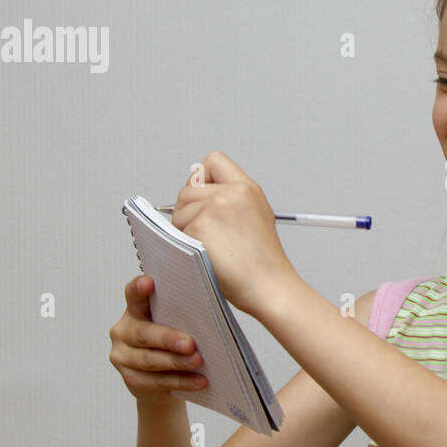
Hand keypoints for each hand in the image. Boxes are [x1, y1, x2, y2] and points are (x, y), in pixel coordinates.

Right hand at [108, 274, 205, 402]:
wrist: (161, 380)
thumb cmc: (173, 342)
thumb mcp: (173, 323)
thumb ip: (180, 314)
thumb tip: (208, 310)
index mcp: (134, 310)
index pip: (132, 295)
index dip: (138, 288)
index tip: (150, 281)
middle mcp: (123, 331)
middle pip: (144, 333)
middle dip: (168, 339)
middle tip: (191, 343)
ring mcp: (122, 357)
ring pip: (150, 360)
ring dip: (177, 362)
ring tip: (198, 361)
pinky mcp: (131, 380)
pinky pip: (156, 382)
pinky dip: (181, 381)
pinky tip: (199, 381)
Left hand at [169, 150, 295, 317]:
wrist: (269, 286)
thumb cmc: (261, 261)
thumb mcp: (255, 216)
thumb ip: (229, 197)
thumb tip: (195, 188)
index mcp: (247, 187)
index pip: (213, 161)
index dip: (203, 178)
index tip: (208, 199)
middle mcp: (231, 193)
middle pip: (188, 189)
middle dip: (191, 209)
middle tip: (212, 233)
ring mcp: (214, 208)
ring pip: (179, 210)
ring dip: (186, 228)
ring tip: (212, 246)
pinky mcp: (200, 228)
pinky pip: (177, 230)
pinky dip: (185, 243)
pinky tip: (206, 254)